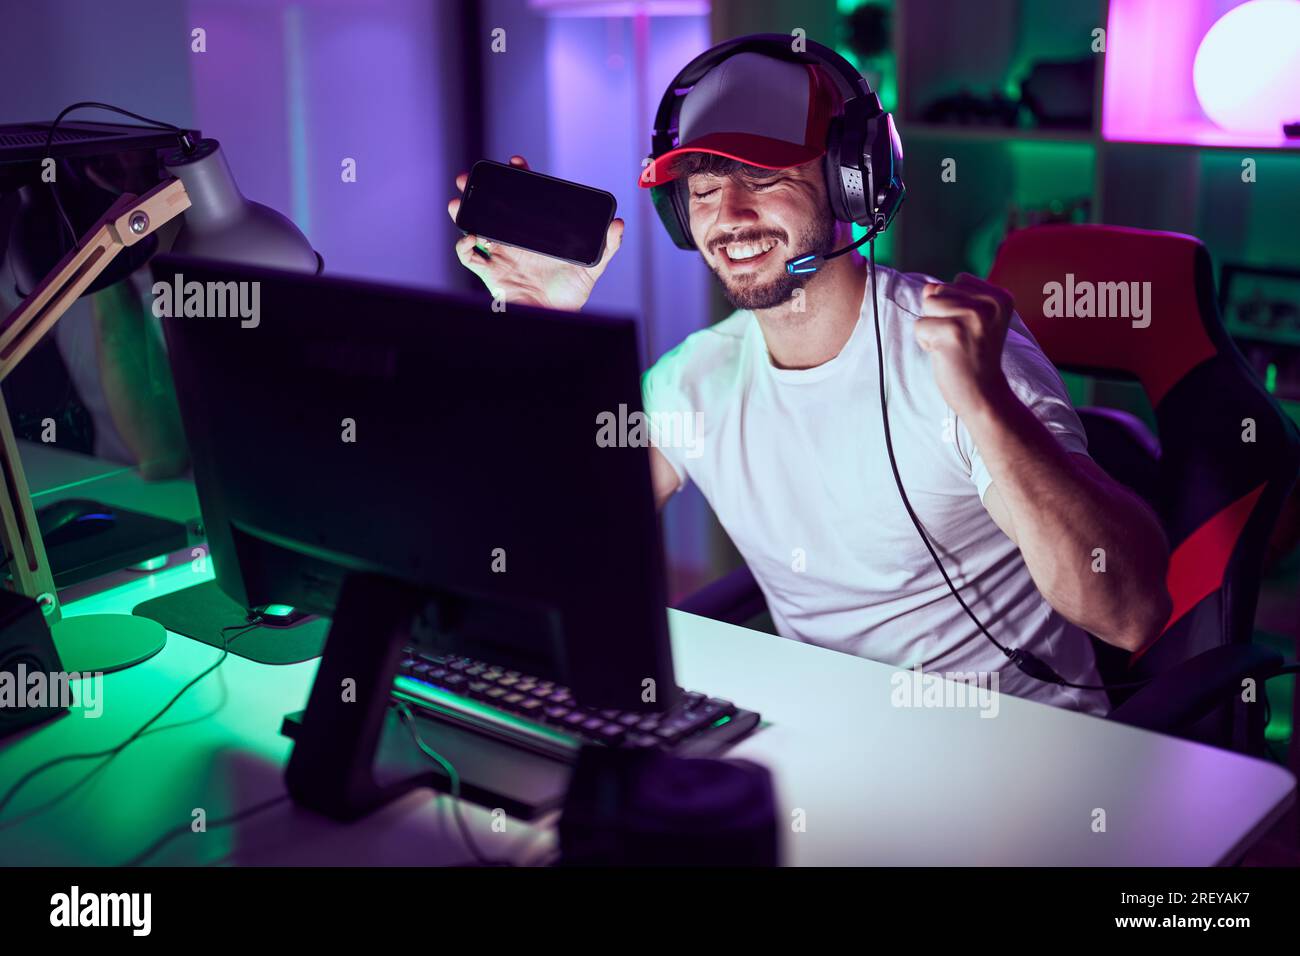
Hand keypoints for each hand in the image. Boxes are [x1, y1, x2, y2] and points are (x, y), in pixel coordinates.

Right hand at [447, 155, 624, 311]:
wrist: (556, 318)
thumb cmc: (570, 295)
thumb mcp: (591, 267)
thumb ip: (606, 246)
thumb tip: (617, 223)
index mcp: (534, 233)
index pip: (522, 200)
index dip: (517, 180)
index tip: (516, 164)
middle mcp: (514, 240)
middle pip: (491, 209)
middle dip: (478, 190)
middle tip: (468, 177)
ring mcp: (501, 255)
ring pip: (474, 227)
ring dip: (463, 213)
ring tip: (458, 202)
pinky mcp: (491, 273)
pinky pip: (470, 257)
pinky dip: (464, 246)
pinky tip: (472, 238)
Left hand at [916, 273, 1014, 417]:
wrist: (984, 395)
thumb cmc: (975, 358)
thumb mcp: (972, 321)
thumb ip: (952, 297)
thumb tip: (928, 288)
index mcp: (1001, 296)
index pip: (958, 281)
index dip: (954, 307)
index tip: (970, 331)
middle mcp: (990, 302)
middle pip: (940, 291)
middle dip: (941, 317)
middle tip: (960, 341)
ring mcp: (973, 316)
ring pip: (928, 305)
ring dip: (932, 328)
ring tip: (952, 346)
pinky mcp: (953, 331)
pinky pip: (920, 325)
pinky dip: (925, 343)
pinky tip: (945, 354)